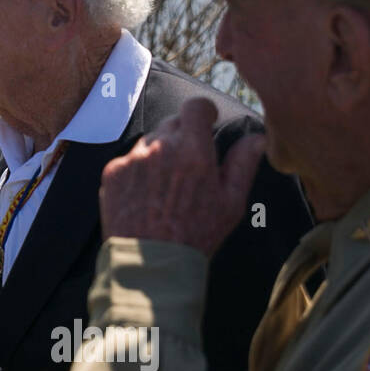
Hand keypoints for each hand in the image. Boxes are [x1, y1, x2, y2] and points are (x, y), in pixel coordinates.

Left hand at [99, 98, 265, 256]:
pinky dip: (138, 170)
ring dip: (160, 153)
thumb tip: (257, 138)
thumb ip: (243, 164)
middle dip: (184, 135)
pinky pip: (129, 159)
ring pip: (150, 141)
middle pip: (173, 122)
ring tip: (168, 186)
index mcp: (194, 152)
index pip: (196, 107)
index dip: (203, 111)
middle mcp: (160, 148)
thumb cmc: (196, 236)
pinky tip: (148, 195)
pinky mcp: (112, 172)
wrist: (151, 263)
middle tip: (190, 164)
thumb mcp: (231, 203)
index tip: (206, 121)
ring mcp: (132, 159)